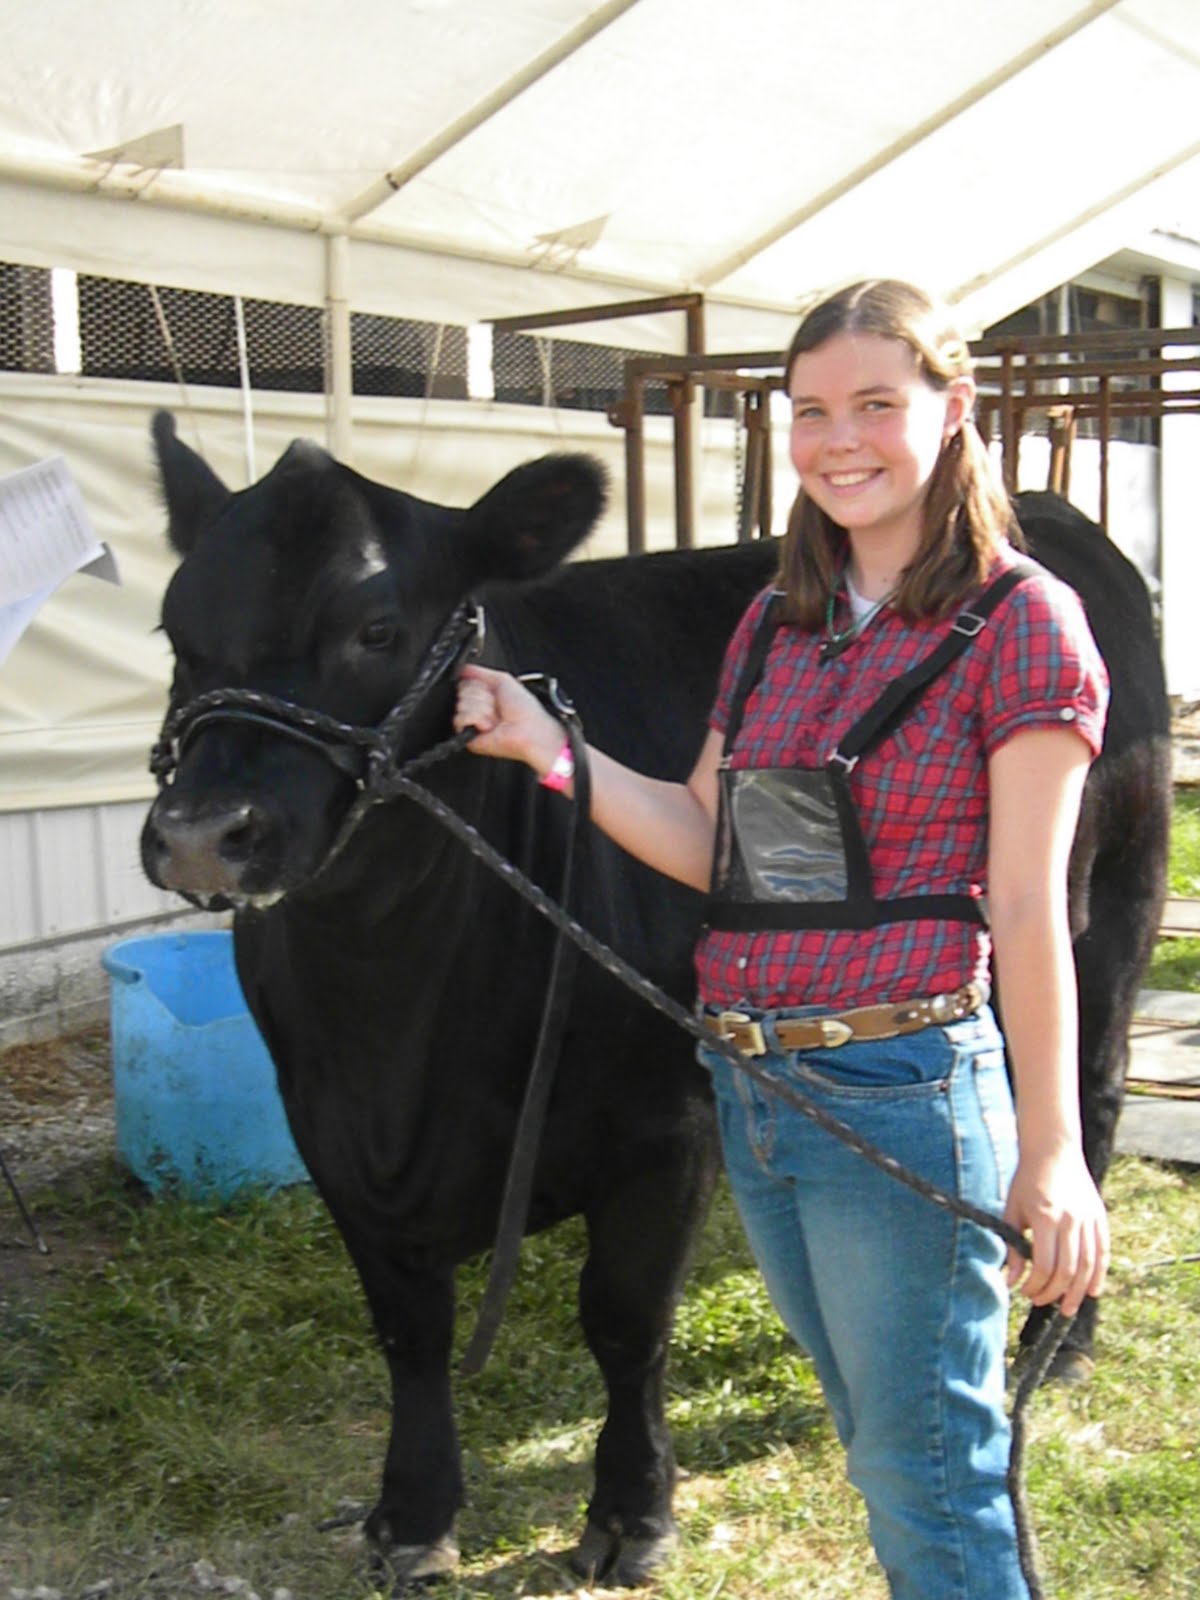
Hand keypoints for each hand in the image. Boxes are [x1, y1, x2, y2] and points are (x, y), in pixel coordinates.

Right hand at [454, 663, 564, 775]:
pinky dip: (478, 719)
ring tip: (496, 717)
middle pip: (462, 692)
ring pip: (462, 705)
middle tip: (497, 706)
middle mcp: (475, 709)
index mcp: (483, 697)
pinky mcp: (467, 736)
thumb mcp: (503, 680)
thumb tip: (463, 668)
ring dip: (483, 709)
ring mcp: (471, 723)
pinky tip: (489, 725)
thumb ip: (481, 672)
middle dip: (482, 696)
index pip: (465, 682)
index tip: (493, 692)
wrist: (529, 730)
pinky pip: (460, 719)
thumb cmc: (524, 709)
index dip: (480, 685)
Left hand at [1002, 1143, 1108, 1316]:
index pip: (1045, 1265)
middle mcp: (1070, 1220)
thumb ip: (1011, 1246)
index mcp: (1045, 1217)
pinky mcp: (1099, 1217)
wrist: (1053, 1150)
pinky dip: (1099, 1274)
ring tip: (1068, 1308)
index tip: (1026, 1292)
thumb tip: (1010, 1281)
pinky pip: (1102, 1251)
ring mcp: (1088, 1219)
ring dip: (1079, 1291)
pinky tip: (1093, 1291)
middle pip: (1068, 1270)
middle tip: (1042, 1302)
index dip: (1036, 1285)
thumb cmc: (1027, 1180)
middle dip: (1055, 1293)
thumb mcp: (1012, 1210)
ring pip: (1088, 1265)